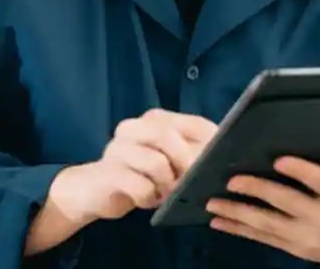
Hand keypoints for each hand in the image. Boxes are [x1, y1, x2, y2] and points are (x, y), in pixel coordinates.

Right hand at [50, 108, 216, 223]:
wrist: (95, 190)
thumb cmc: (140, 175)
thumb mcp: (169, 161)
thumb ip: (192, 153)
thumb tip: (224, 157)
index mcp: (155, 119)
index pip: (195, 124)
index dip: (210, 146)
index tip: (213, 167)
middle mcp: (134, 127)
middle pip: (168, 136)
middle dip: (185, 164)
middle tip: (186, 184)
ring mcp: (118, 148)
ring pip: (156, 163)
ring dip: (167, 186)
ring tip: (165, 194)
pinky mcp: (108, 172)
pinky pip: (139, 186)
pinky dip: (148, 197)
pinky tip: (146, 200)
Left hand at [206, 151, 319, 268]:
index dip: (302, 171)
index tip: (280, 159)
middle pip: (286, 203)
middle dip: (258, 190)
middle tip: (232, 178)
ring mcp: (307, 236)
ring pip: (268, 224)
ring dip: (239, 212)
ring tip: (212, 201)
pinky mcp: (296, 247)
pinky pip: (264, 238)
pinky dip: (240, 229)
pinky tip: (218, 220)